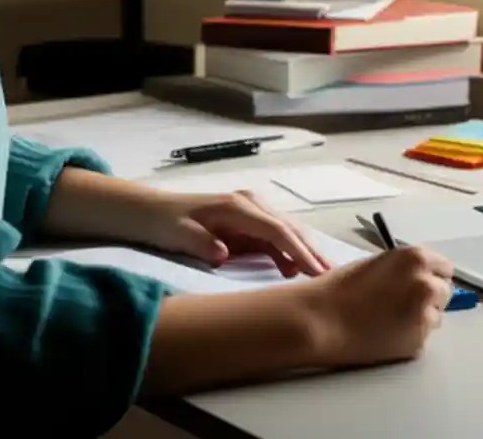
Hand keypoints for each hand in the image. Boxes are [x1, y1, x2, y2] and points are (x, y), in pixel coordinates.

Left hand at [145, 190, 330, 277]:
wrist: (149, 211)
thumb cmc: (163, 222)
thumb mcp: (178, 234)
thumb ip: (202, 244)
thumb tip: (225, 255)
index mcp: (238, 207)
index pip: (277, 230)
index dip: (298, 251)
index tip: (316, 271)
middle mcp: (250, 205)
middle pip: (290, 228)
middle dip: (312, 251)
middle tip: (333, 276)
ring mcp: (251, 213)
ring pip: (288, 232)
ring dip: (306, 252)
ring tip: (324, 275)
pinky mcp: (248, 225)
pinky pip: (276, 239)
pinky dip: (290, 253)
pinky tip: (298, 270)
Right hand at [306, 246, 454, 365]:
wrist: (320, 320)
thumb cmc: (339, 289)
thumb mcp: (379, 264)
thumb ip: (405, 269)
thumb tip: (421, 278)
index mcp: (416, 259)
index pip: (445, 268)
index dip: (431, 276)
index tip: (422, 283)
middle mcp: (426, 284)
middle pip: (444, 292)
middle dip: (429, 298)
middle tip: (404, 305)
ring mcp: (424, 315)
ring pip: (435, 317)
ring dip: (420, 318)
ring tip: (389, 320)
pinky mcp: (417, 342)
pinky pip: (422, 338)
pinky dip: (409, 337)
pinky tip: (385, 334)